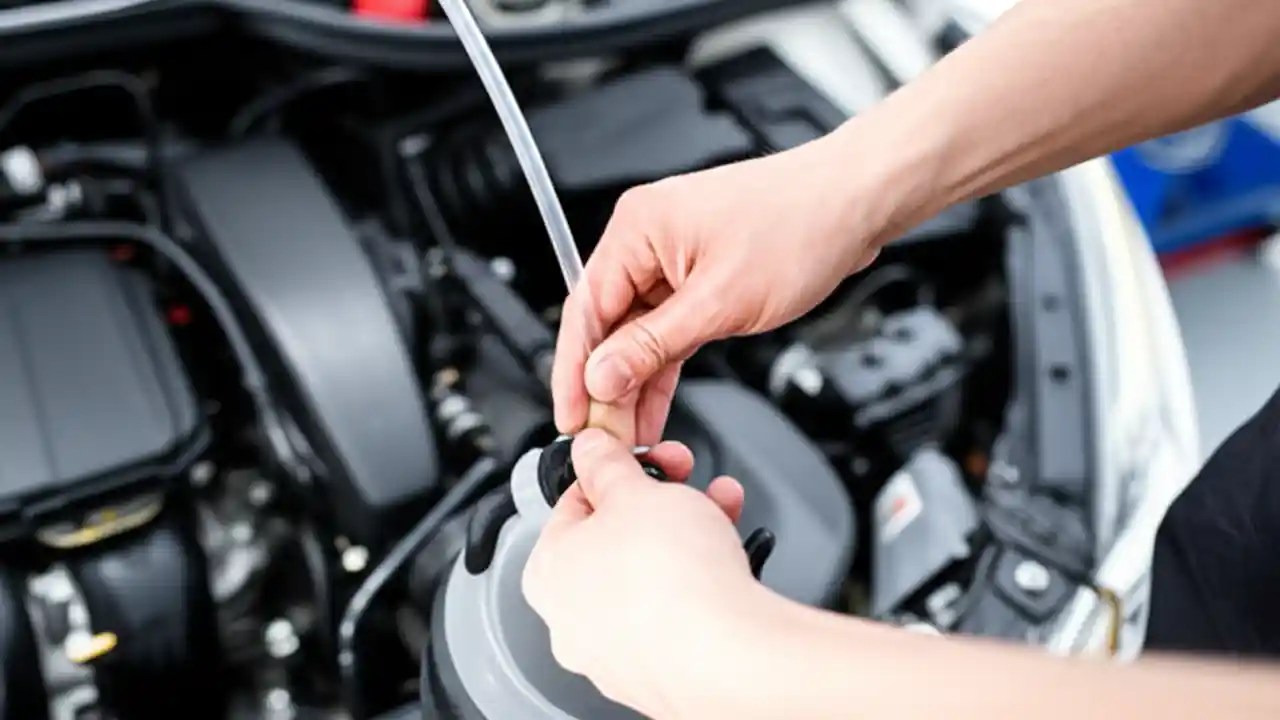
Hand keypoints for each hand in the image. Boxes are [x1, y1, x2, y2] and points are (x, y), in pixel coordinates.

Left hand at [522, 429, 759, 718]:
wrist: (727, 654)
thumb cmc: (668, 579)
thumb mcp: (633, 489)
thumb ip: (606, 463)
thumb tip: (589, 448)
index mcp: (548, 571)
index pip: (573, 504)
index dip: (613, 471)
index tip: (642, 459)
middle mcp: (573, 618)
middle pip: (617, 537)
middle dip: (661, 499)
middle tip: (685, 479)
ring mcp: (617, 650)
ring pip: (653, 572)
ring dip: (689, 529)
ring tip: (720, 505)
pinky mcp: (663, 669)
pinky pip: (680, 608)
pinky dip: (702, 576)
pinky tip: (729, 552)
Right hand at [552, 131, 885, 443]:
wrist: (856, 202)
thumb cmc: (800, 225)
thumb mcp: (719, 301)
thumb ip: (652, 345)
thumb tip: (602, 377)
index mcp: (638, 228)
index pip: (584, 309)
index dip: (574, 371)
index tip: (573, 417)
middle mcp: (648, 239)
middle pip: (607, 325)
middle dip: (605, 385)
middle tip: (608, 437)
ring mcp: (675, 258)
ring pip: (637, 333)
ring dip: (634, 384)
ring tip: (632, 434)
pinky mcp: (701, 275)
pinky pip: (668, 329)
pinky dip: (662, 366)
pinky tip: (654, 406)